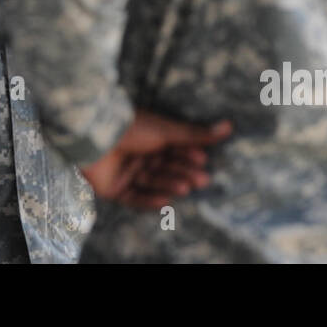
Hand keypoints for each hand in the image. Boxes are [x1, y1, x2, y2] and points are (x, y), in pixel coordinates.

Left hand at [80, 110, 232, 208]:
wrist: (98, 137)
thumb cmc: (133, 127)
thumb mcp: (168, 130)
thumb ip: (196, 134)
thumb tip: (228, 126)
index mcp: (148, 135)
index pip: (173, 148)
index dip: (189, 154)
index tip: (204, 159)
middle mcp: (138, 152)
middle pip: (166, 166)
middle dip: (184, 171)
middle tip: (203, 178)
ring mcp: (125, 170)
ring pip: (153, 181)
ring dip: (171, 183)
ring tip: (186, 186)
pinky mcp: (114, 188)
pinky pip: (135, 197)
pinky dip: (150, 200)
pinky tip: (166, 200)